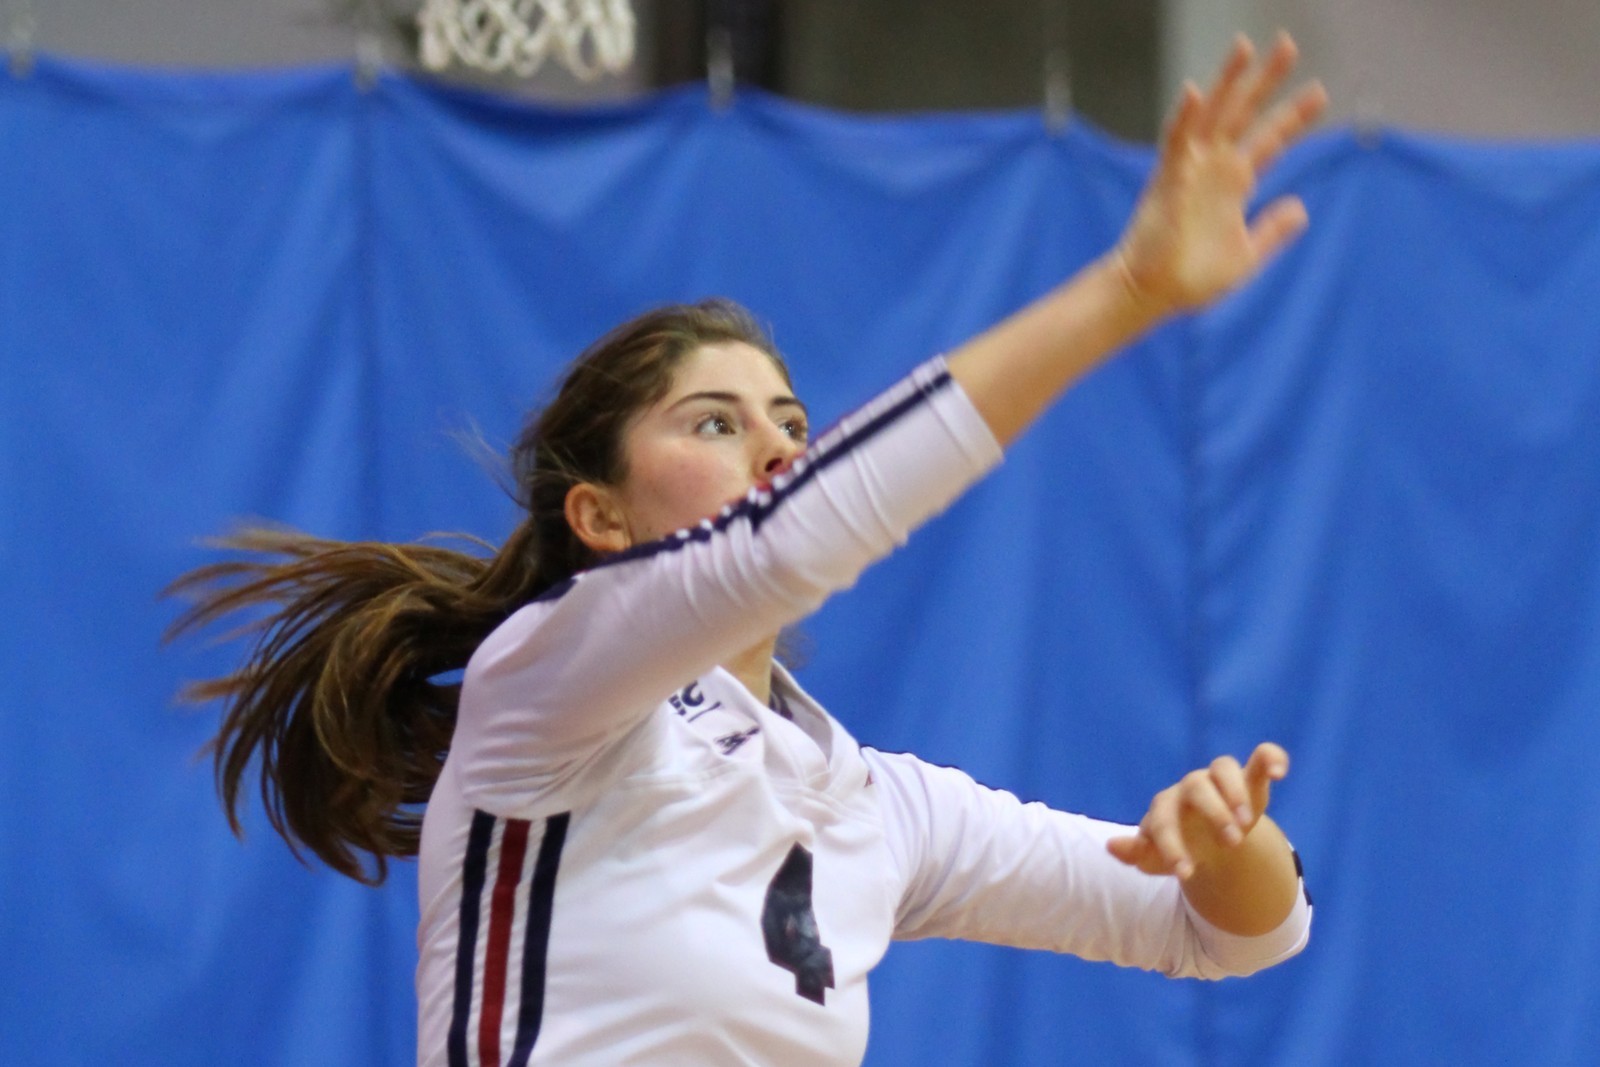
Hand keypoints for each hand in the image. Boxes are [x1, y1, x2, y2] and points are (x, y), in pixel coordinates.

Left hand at [1106, 742, 1289, 880]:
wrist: (1209, 842)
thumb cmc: (1179, 848)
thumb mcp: (1158, 858)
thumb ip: (1137, 853)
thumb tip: (1111, 845)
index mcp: (1165, 807)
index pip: (1162, 820)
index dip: (1171, 846)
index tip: (1185, 874)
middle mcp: (1190, 787)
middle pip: (1196, 787)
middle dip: (1213, 814)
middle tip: (1230, 843)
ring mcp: (1219, 780)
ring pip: (1224, 768)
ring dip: (1235, 792)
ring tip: (1247, 821)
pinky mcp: (1248, 778)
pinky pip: (1261, 756)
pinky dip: (1271, 758)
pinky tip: (1279, 772)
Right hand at [1111, 33, 1327, 317]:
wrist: (1153, 296)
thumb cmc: (1192, 279)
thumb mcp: (1246, 256)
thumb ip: (1272, 230)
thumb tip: (1300, 208)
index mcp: (1234, 184)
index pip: (1269, 140)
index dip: (1293, 116)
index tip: (1320, 93)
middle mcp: (1214, 169)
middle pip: (1243, 113)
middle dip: (1265, 80)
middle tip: (1288, 44)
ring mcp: (1190, 171)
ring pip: (1211, 116)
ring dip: (1226, 82)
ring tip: (1245, 47)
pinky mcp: (1168, 182)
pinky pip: (1176, 143)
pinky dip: (1185, 117)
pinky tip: (1195, 92)